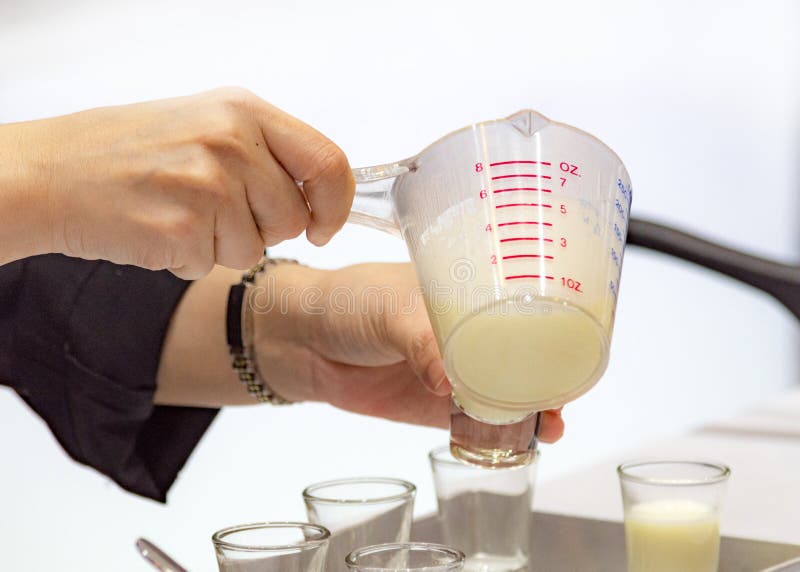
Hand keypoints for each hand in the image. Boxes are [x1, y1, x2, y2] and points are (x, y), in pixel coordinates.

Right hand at [1, 88, 353, 276]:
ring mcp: (207, 185)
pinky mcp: (183, 228)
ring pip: (255, 250)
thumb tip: (321, 192)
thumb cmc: (129, 151)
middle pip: (293, 218)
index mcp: (244, 111)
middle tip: (214, 212)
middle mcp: (231, 143)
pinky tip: (159, 231)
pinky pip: (212, 267)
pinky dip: (188, 261)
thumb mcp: (207, 124)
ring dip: (221, 247)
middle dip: (262, 230)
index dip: (334, 205)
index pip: (328, 163)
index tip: (323, 226)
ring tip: (179, 215)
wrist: (52, 172)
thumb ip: (266, 151)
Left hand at [253, 262, 564, 441]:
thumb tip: (450, 381)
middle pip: (524, 355)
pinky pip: (476, 423)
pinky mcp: (436, 406)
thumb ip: (420, 340)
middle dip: (551, 376)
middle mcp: (469, 332)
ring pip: (506, 393)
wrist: (301, 341)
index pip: (524, 306)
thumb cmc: (345, 302)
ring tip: (549, 424)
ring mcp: (455, 371)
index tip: (577, 345)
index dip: (555, 327)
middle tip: (564, 395)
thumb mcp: (388, 308)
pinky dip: (498, 435)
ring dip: (531, 410)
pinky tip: (515, 444)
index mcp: (466, 292)